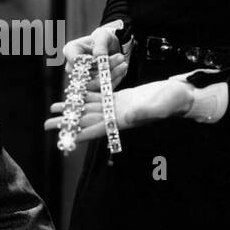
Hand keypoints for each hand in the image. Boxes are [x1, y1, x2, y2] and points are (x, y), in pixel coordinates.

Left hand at [44, 76, 194, 142]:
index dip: (78, 132)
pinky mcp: (121, 98)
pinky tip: (73, 94)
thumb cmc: (174, 101)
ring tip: (54, 108)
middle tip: (47, 123)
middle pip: (87, 120)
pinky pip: (99, 97)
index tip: (62, 135)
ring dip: (72, 109)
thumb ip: (145, 112)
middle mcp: (117, 116)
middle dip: (68, 122)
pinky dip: (85, 96)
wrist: (182, 95)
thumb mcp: (161, 105)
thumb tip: (128, 117)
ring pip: (90, 109)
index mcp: (124, 120)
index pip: (97, 129)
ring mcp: (118, 107)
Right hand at [60, 26, 128, 89]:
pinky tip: (122, 71)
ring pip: (93, 85)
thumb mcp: (103, 36)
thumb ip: (100, 44)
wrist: (111, 49)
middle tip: (121, 57)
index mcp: (71, 51)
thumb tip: (98, 56)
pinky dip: (114, 81)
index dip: (89, 61)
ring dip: (111, 75)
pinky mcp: (91, 88)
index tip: (104, 57)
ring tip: (124, 64)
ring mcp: (81, 79)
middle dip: (104, 68)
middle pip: (84, 75)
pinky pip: (101, 90)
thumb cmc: (104, 40)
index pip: (74, 59)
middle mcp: (72, 67)